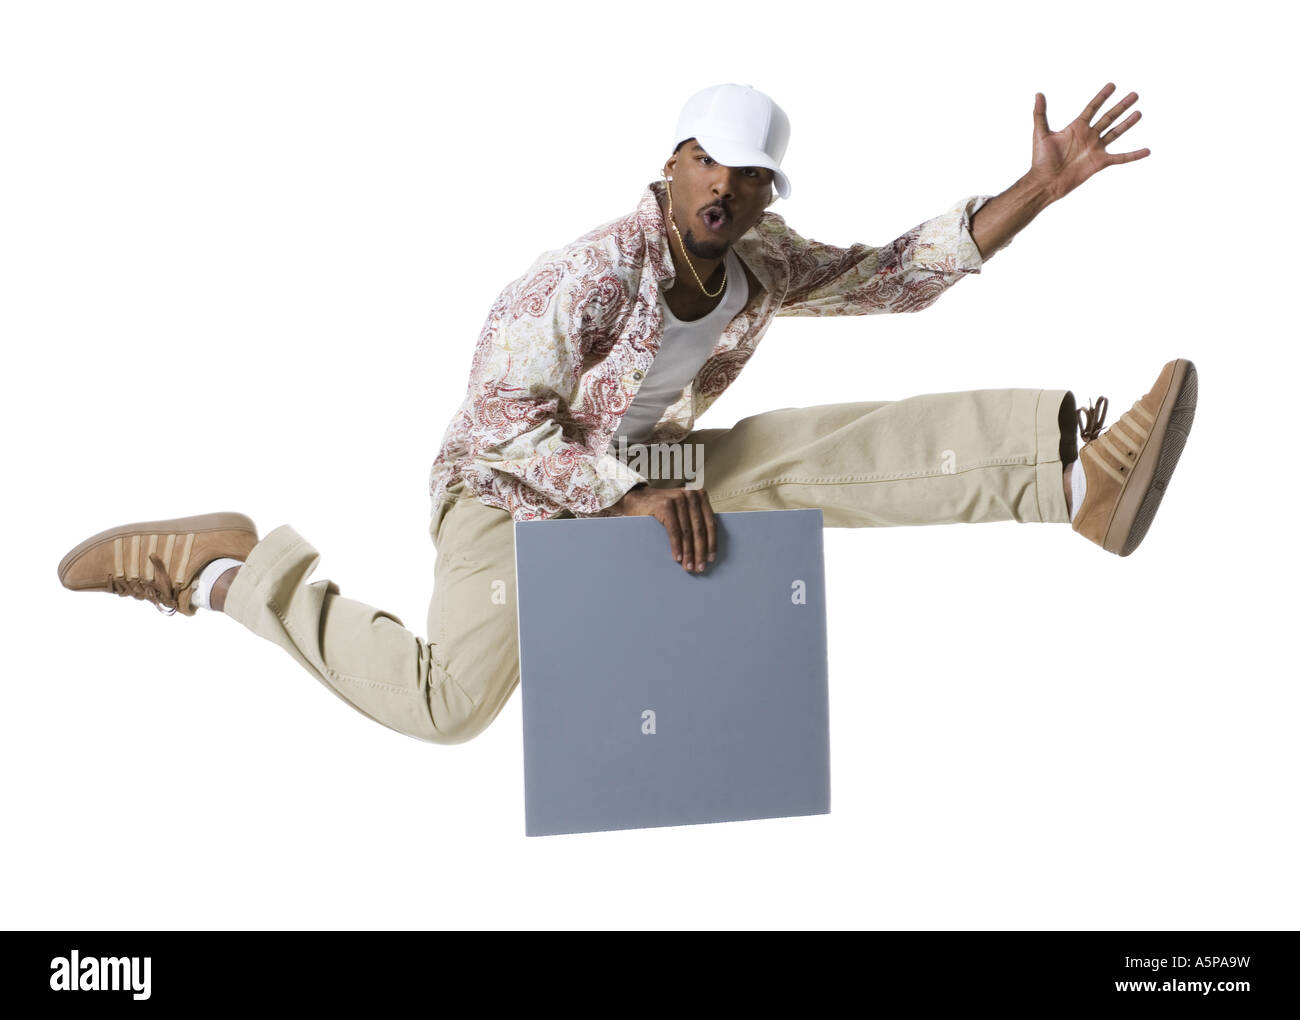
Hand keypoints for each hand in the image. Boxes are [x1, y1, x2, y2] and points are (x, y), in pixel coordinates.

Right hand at [614, 485, 715, 573]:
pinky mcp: (665, 506)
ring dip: (689, 553)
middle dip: (700, 551)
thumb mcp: (684, 509)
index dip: (711, 543)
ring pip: (687, 532)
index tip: (710, 559)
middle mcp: (691, 495)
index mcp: (700, 495)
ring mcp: (678, 499)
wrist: (638, 498)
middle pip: (699, 529)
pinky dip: (677, 546)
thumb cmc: (663, 508)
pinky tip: (678, 558)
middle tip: (700, 567)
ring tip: (688, 566)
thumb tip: (706, 549)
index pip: (710, 523)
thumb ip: (696, 520)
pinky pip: (674, 531)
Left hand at [1027, 83, 1150, 201]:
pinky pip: (1121, 158)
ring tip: (1139, 112)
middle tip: (1134, 95)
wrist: (1045, 182)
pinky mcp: (1100, 162)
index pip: (1092, 108)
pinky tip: (1147, 151)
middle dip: (1121, 106)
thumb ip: (1040, 114)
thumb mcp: (1040, 134)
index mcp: (1076, 127)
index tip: (1112, 85)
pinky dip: (1134, 155)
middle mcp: (1088, 136)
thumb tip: (1038, 94)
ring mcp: (1095, 149)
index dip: (1102, 96)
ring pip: (1116, 132)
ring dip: (1127, 123)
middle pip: (1108, 117)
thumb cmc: (1040, 160)